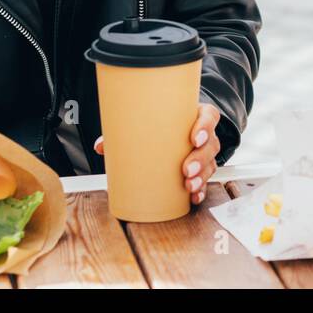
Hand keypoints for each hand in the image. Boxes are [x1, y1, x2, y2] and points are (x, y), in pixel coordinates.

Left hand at [92, 103, 221, 205]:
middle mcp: (205, 135)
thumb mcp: (149, 121)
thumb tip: (101, 146)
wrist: (172, 129)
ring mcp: (205, 153)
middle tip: (185, 169)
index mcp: (196, 115)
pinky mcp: (201, 169)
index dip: (204, 127)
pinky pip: (207, 180)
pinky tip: (193, 197)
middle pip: (211, 145)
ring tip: (188, 186)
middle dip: (200, 159)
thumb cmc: (163, 124)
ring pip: (211, 164)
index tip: (194, 138)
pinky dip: (201, 190)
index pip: (209, 117)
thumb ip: (125, 130)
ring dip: (201, 177)